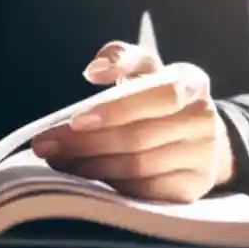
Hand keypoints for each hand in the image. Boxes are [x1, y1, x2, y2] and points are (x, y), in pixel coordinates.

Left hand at [30, 41, 234, 202]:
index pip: (157, 95)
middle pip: (139, 137)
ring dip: (90, 165)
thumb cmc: (157, 98)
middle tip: (45, 145)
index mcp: (192, 82)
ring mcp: (202, 158)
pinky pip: (143, 190)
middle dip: (85, 143)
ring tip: (57, 159)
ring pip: (137, 167)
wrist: (199, 139)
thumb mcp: (144, 69)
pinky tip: (83, 175)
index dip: (116, 109)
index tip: (75, 120)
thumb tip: (95, 69)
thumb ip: (120, 57)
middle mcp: (203, 119)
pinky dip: (109, 184)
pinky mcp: (191, 189)